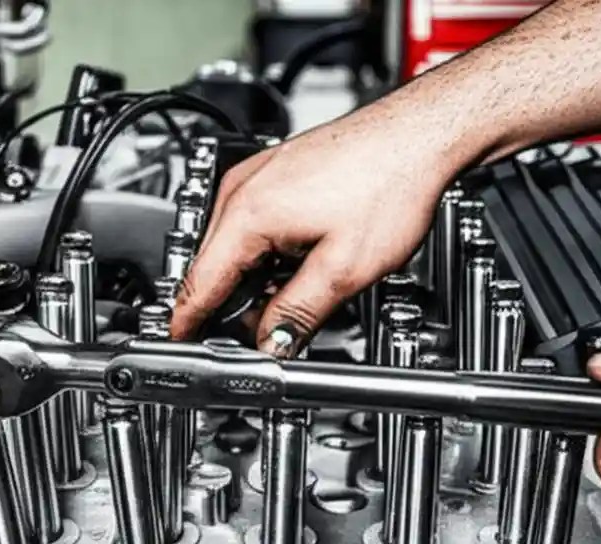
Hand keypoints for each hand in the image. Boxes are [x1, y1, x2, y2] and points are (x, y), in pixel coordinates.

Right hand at [170, 101, 456, 354]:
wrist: (420, 136)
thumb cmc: (391, 182)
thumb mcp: (344, 269)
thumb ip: (298, 314)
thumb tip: (271, 345)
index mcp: (248, 213)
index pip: (198, 285)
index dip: (188, 325)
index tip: (180, 349)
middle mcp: (242, 189)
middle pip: (213, 268)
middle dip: (233, 306)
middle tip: (266, 335)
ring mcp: (257, 178)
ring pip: (234, 248)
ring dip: (255, 281)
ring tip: (298, 295)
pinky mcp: (275, 175)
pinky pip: (253, 226)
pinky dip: (268, 254)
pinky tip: (302, 264)